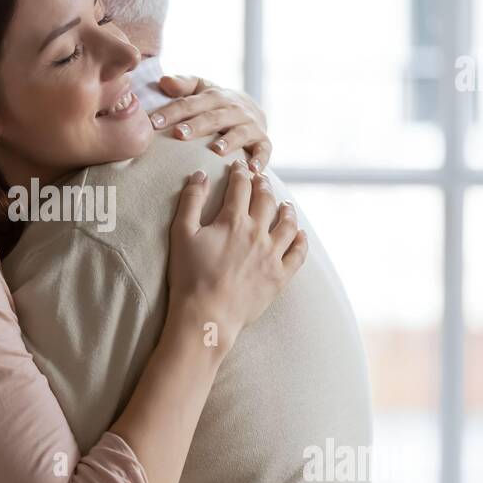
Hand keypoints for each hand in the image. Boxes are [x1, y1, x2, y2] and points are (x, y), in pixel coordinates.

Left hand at [146, 75, 271, 171]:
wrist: (252, 110)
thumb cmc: (216, 103)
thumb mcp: (202, 89)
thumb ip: (183, 85)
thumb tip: (164, 81)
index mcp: (215, 96)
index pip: (191, 103)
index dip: (173, 111)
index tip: (154, 122)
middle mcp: (234, 109)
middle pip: (214, 117)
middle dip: (197, 125)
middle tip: (179, 134)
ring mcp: (250, 125)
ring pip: (240, 132)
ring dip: (229, 141)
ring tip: (216, 150)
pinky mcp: (263, 141)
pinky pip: (264, 150)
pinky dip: (260, 160)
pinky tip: (251, 170)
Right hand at [167, 161, 307, 349]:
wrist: (207, 315)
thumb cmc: (189, 276)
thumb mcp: (181, 234)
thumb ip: (190, 201)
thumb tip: (199, 175)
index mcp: (233, 220)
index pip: (241, 187)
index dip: (240, 173)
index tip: (239, 167)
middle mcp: (257, 233)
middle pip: (266, 200)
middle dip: (263, 185)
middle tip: (261, 178)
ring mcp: (272, 255)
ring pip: (287, 224)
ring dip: (287, 209)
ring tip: (285, 204)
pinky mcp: (280, 276)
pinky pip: (298, 253)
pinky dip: (301, 241)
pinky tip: (300, 234)